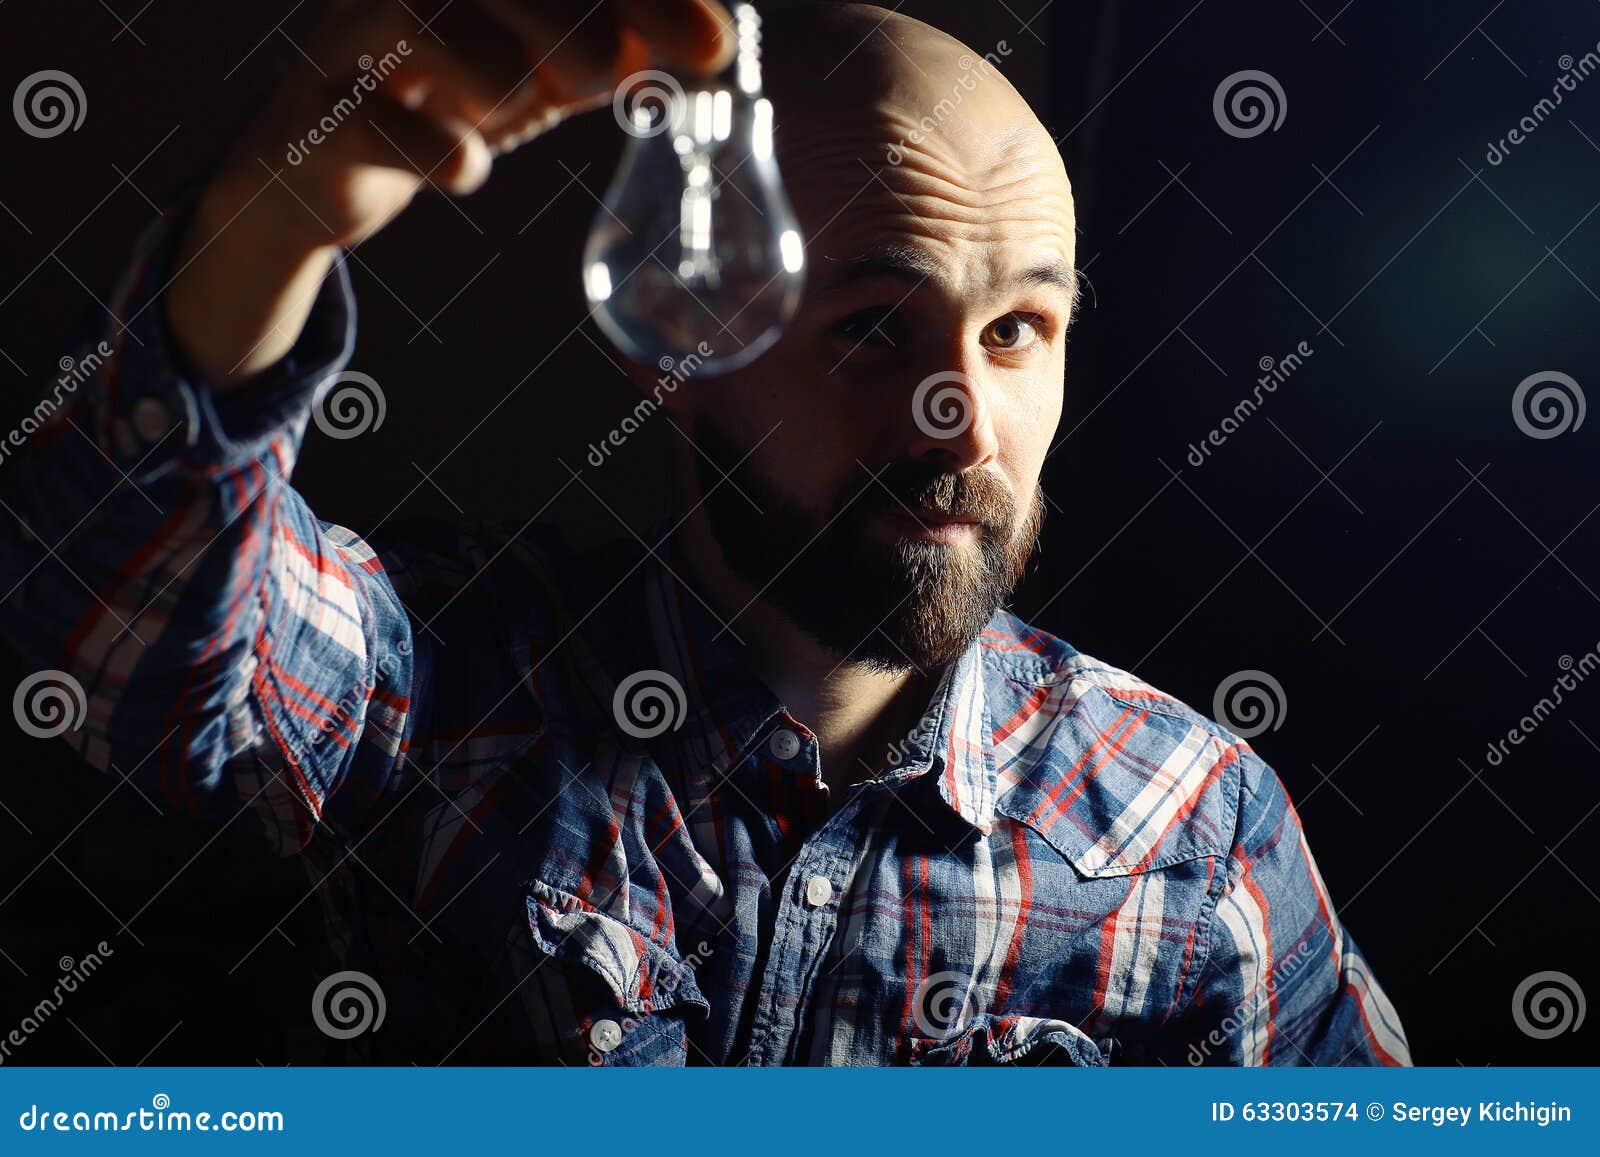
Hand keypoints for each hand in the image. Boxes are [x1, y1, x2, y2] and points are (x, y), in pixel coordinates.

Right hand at [168, 0, 732, 385]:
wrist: (326, 165)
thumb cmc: (449, 96)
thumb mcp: (546, 68)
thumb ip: (622, 50)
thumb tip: (716, 42)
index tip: (713, 45)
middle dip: (572, 22)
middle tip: (615, 75)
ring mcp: (352, 41)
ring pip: (420, 20)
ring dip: (495, 69)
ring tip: (518, 105)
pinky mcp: (321, 118)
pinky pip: (377, 122)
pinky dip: (435, 148)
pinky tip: (469, 168)